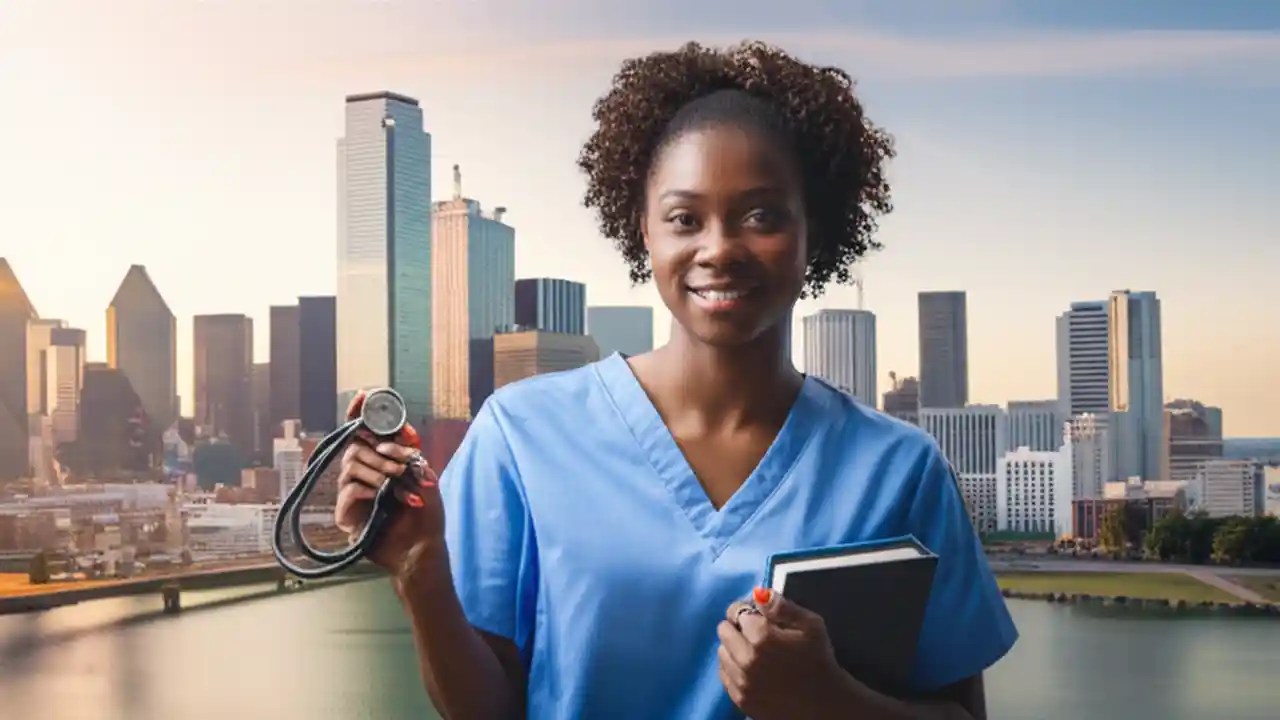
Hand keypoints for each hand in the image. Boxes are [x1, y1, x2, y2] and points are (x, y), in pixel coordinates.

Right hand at [334, 390, 445, 576]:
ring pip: (353, 464)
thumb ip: (412, 452)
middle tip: (403, 464)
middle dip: (384, 451)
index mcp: (381, 461)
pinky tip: (381, 499)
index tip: (363, 394)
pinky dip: (368, 490)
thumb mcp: (425, 477)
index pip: (365, 431)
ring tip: (398, 485)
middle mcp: (363, 472)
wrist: (421, 549)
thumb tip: (404, 429)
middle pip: (358, 445)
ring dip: (380, 471)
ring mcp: (353, 491)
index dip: (361, 412)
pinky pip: (349, 490)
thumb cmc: (425, 515)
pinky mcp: (346, 513)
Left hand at [717, 588, 853, 719]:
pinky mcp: (739, 698)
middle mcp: (746, 658)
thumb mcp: (811, 625)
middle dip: (738, 628)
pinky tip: (750, 669)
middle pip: (724, 630)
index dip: (747, 610)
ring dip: (734, 648)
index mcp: (762, 636)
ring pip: (722, 652)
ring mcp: (741, 680)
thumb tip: (758, 593)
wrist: (823, 703)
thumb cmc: (818, 659)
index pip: (736, 610)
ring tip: (753, 652)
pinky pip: (724, 674)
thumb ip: (783, 607)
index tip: (757, 616)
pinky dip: (733, 668)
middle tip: (755, 634)